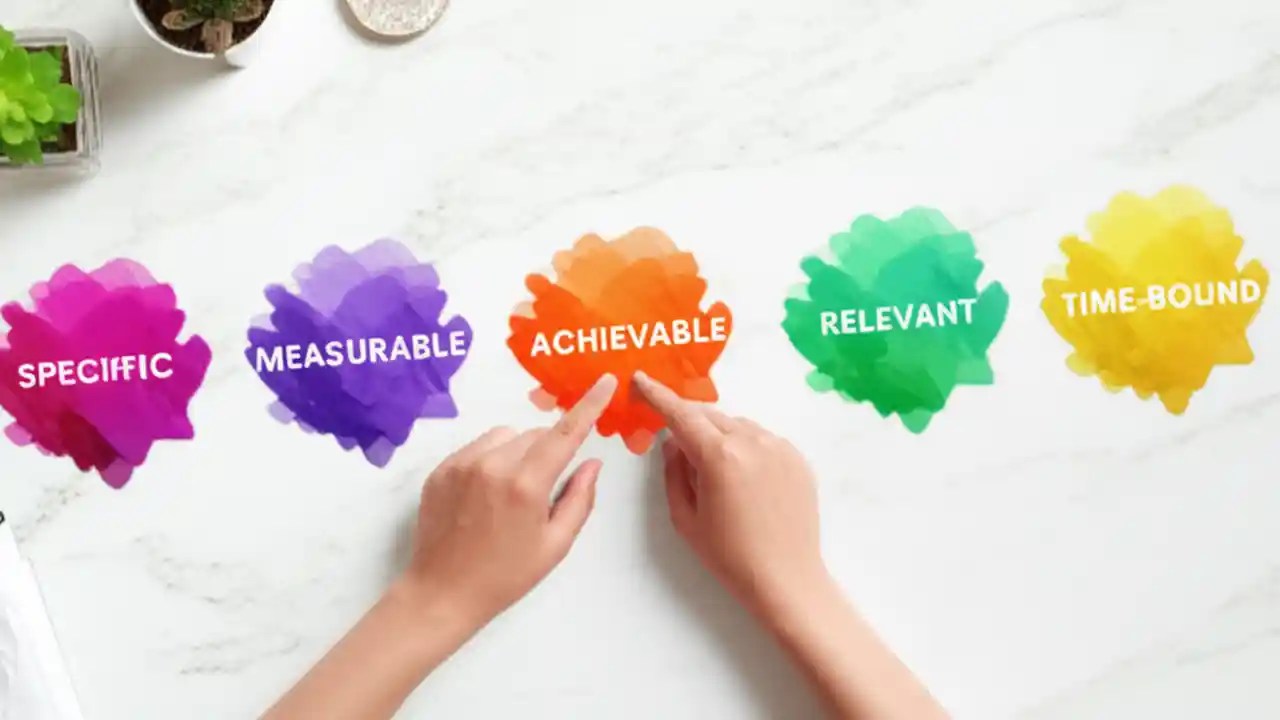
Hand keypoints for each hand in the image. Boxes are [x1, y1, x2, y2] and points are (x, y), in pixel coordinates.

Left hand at [403, 373, 618, 626]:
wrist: (442, 592)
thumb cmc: (505, 576)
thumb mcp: (554, 545)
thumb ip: (579, 499)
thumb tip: (592, 463)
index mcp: (526, 485)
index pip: (565, 433)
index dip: (589, 405)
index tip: (606, 381)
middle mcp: (493, 465)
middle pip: (535, 434)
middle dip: (548, 450)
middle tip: (542, 490)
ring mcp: (462, 464)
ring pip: (505, 435)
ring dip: (518, 451)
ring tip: (511, 492)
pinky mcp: (441, 469)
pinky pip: (477, 446)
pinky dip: (491, 459)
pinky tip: (486, 495)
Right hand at [632, 372, 828, 619]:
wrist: (786, 578)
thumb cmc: (728, 555)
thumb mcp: (685, 517)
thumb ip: (673, 472)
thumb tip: (673, 442)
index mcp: (719, 456)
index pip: (681, 414)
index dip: (657, 395)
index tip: (641, 380)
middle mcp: (752, 442)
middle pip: (710, 415)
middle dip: (689, 420)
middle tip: (677, 441)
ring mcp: (779, 447)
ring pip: (737, 424)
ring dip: (719, 434)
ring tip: (715, 471)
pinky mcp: (797, 458)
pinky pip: (762, 439)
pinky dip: (745, 447)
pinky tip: (744, 479)